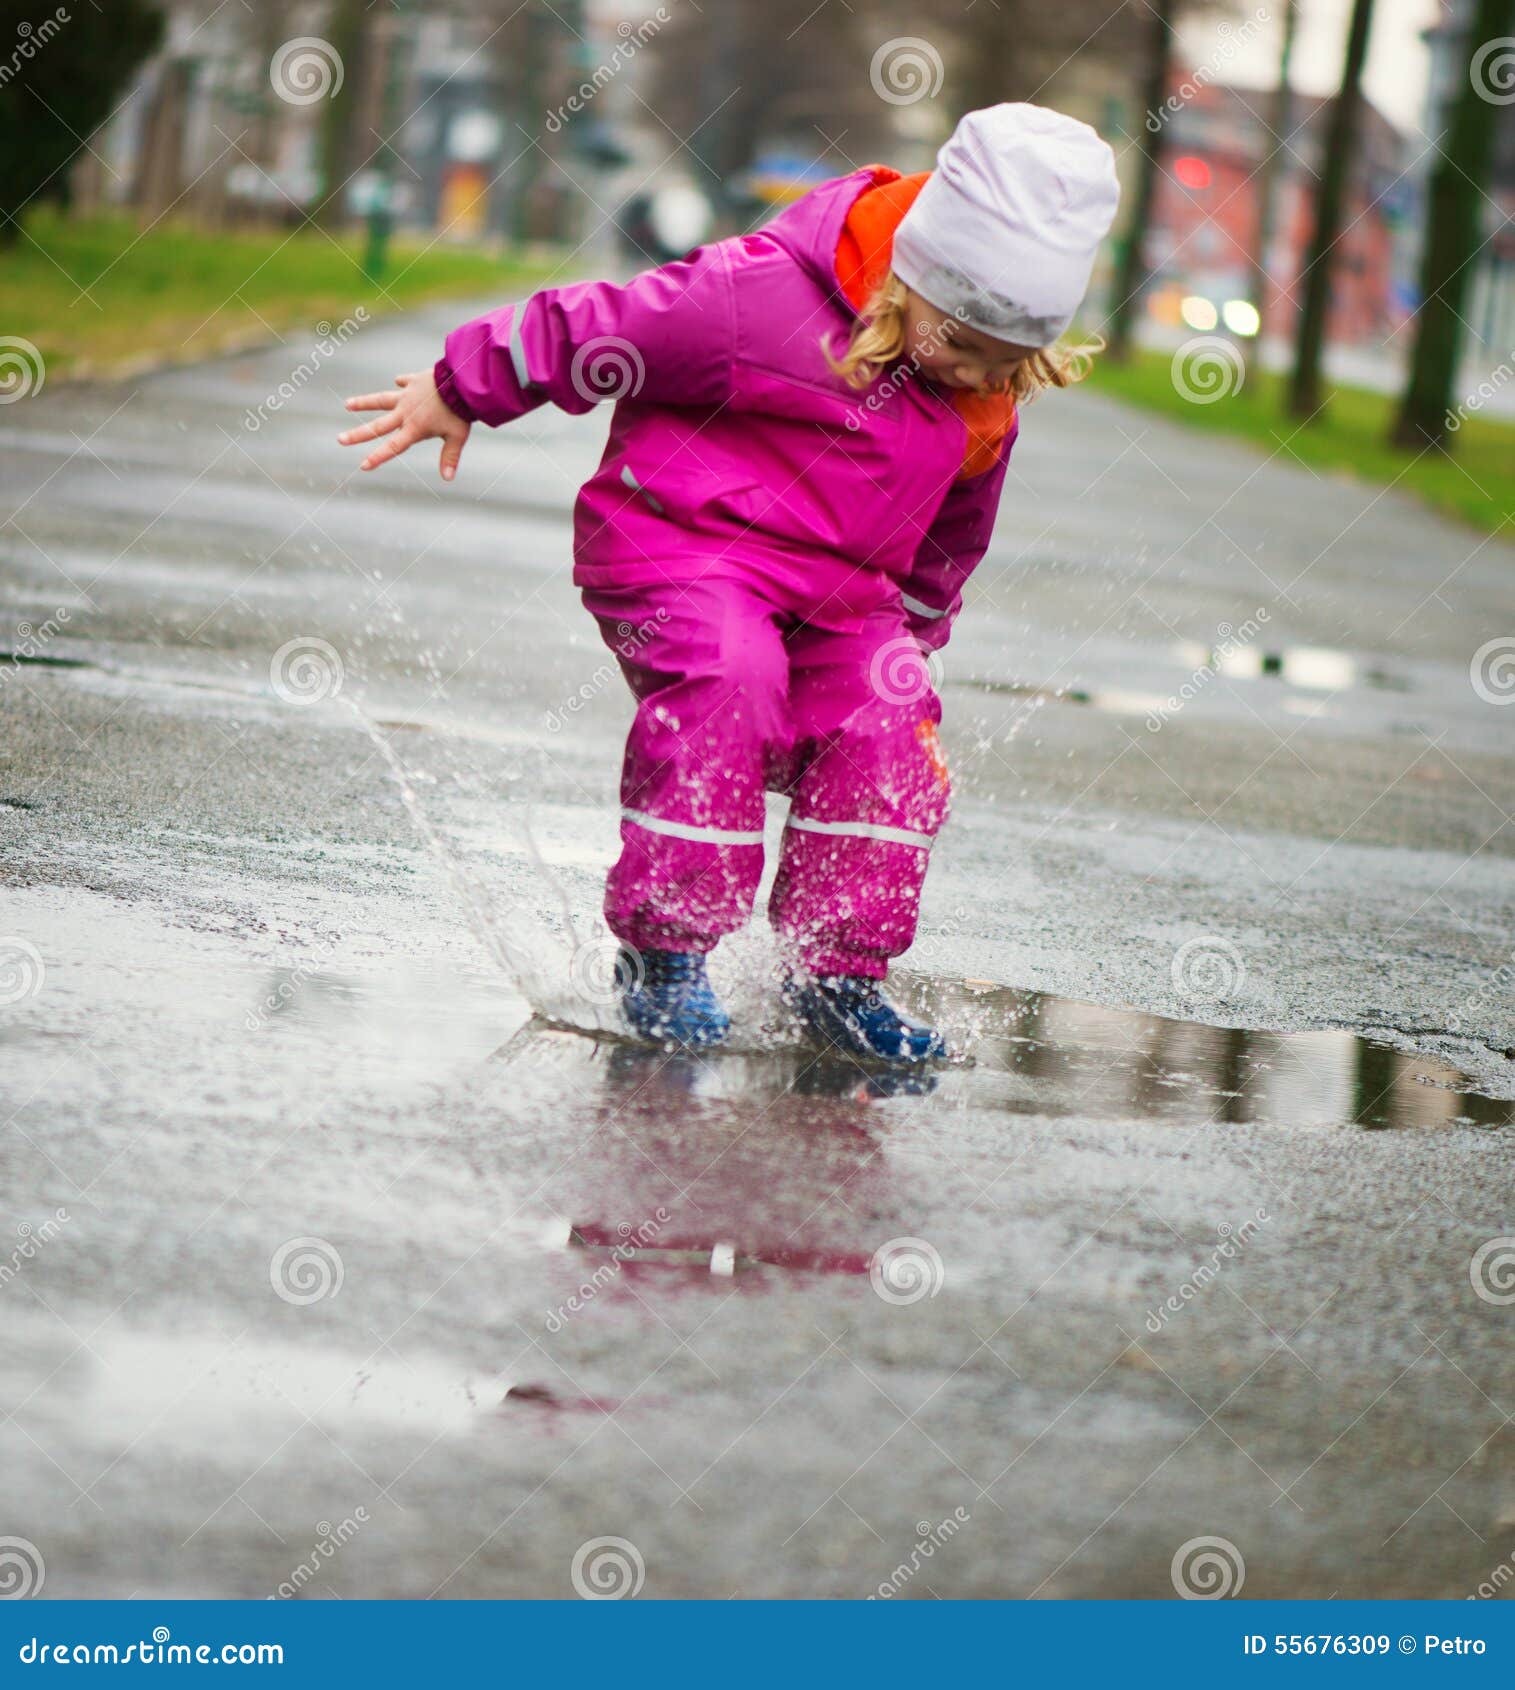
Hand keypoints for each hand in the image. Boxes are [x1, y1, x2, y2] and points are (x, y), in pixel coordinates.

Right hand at [338, 370, 470, 479]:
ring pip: (381, 400)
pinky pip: (405, 382)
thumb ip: (450, 457)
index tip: (363, 466)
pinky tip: (397, 382)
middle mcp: (405, 412)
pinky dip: (401, 383)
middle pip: (378, 425)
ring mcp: (407, 395)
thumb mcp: (457, 437)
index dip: (378, 457)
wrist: (462, 381)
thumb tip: (448, 478)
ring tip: (347, 404)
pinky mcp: (414, 381)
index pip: (392, 447)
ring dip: (364, 402)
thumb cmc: (460, 411)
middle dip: (358, 434)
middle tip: (340, 439)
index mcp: (414, 428)